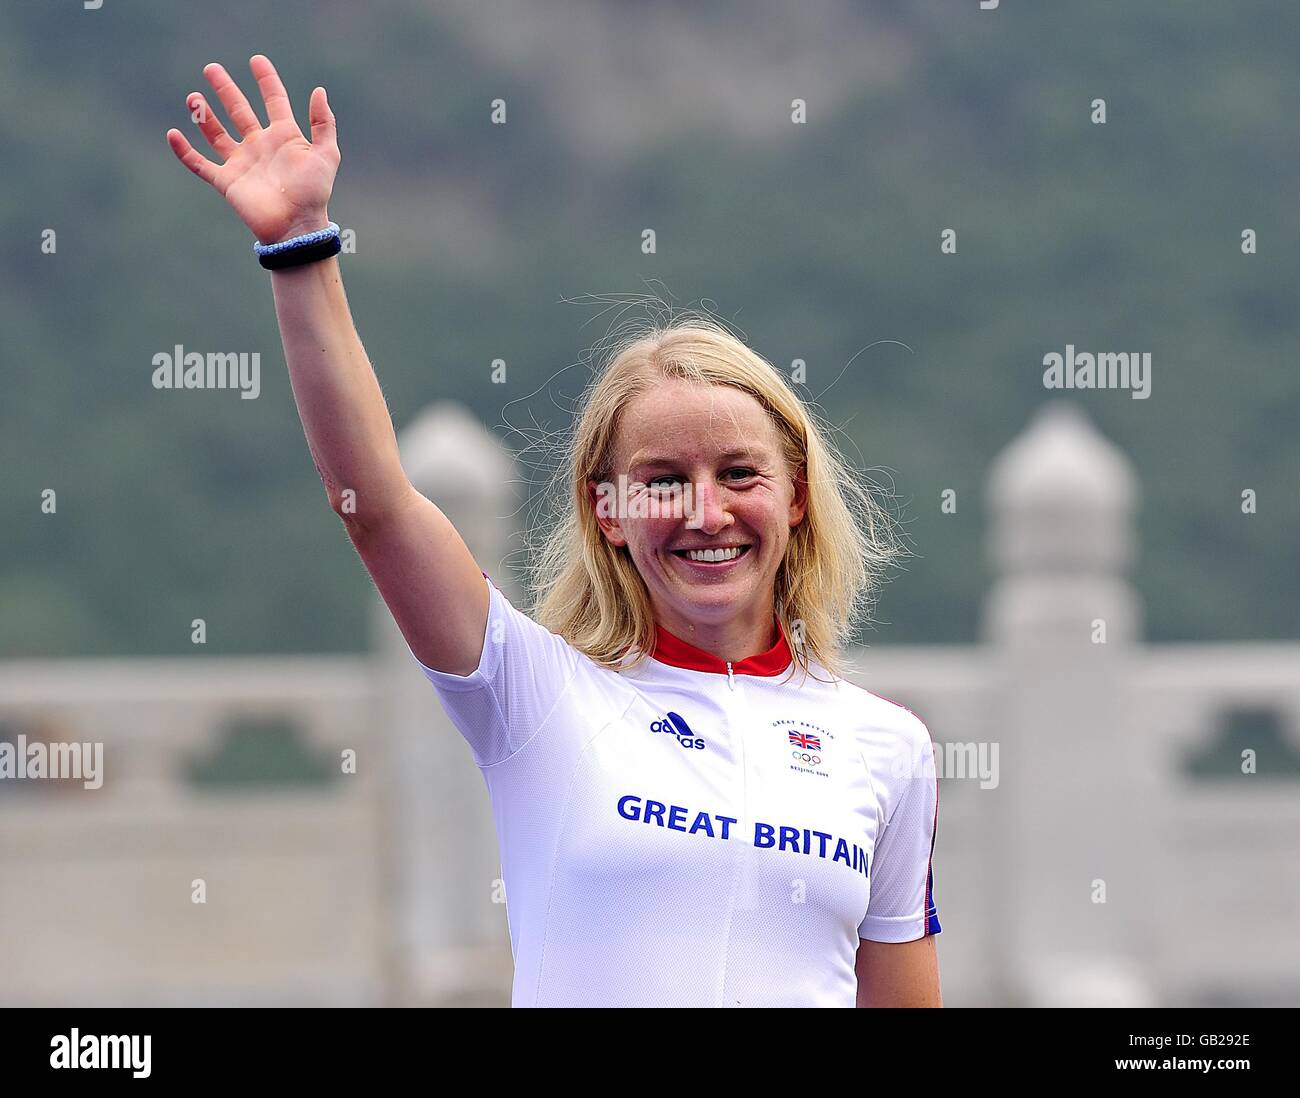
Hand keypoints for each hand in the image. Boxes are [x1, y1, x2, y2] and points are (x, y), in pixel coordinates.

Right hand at [166, 54, 339, 244]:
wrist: (297, 225)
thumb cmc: (314, 192)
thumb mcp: (326, 155)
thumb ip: (323, 123)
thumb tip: (319, 91)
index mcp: (284, 137)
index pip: (274, 101)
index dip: (267, 81)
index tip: (256, 60)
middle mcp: (260, 146)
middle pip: (239, 111)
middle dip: (226, 90)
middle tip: (211, 68)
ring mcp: (242, 163)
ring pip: (217, 134)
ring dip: (204, 115)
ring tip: (194, 97)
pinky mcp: (227, 181)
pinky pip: (200, 164)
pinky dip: (185, 151)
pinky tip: (173, 134)